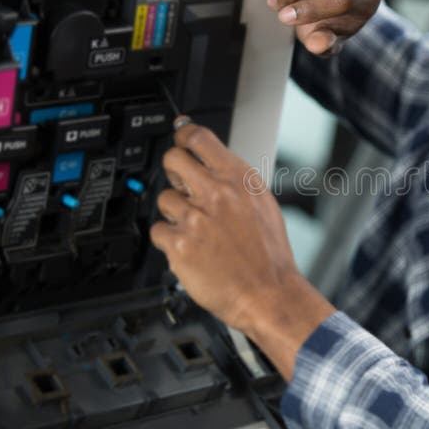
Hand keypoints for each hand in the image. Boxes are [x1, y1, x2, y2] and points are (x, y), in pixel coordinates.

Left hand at [150, 118, 335, 379]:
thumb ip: (235, 181)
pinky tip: (190, 247)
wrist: (268, 293)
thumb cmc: (269, 254)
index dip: (184, 135)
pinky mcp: (179, 244)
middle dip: (174, 170)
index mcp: (239, 179)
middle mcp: (216, 193)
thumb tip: (212, 162)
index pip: (199, 138)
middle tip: (182, 185)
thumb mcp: (262, 204)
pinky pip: (159, 231)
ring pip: (164, 198)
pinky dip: (170, 240)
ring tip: (195, 229)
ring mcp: (195, 218)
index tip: (181, 139)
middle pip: (172, 159)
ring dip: (175, 212)